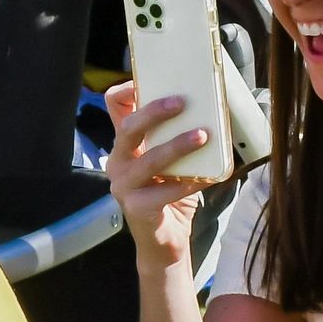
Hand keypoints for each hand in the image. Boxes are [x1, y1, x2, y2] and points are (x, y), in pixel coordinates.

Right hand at [106, 81, 219, 272]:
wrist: (164, 241)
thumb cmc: (170, 195)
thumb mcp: (171, 161)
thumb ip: (176, 137)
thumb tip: (209, 109)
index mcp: (125, 144)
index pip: (113, 105)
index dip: (128, 88)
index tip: (152, 80)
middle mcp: (118, 162)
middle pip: (127, 127)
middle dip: (155, 112)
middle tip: (182, 103)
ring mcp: (123, 186)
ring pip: (148, 159)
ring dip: (177, 146)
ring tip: (202, 136)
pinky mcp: (136, 208)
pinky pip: (164, 192)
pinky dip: (188, 183)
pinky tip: (207, 177)